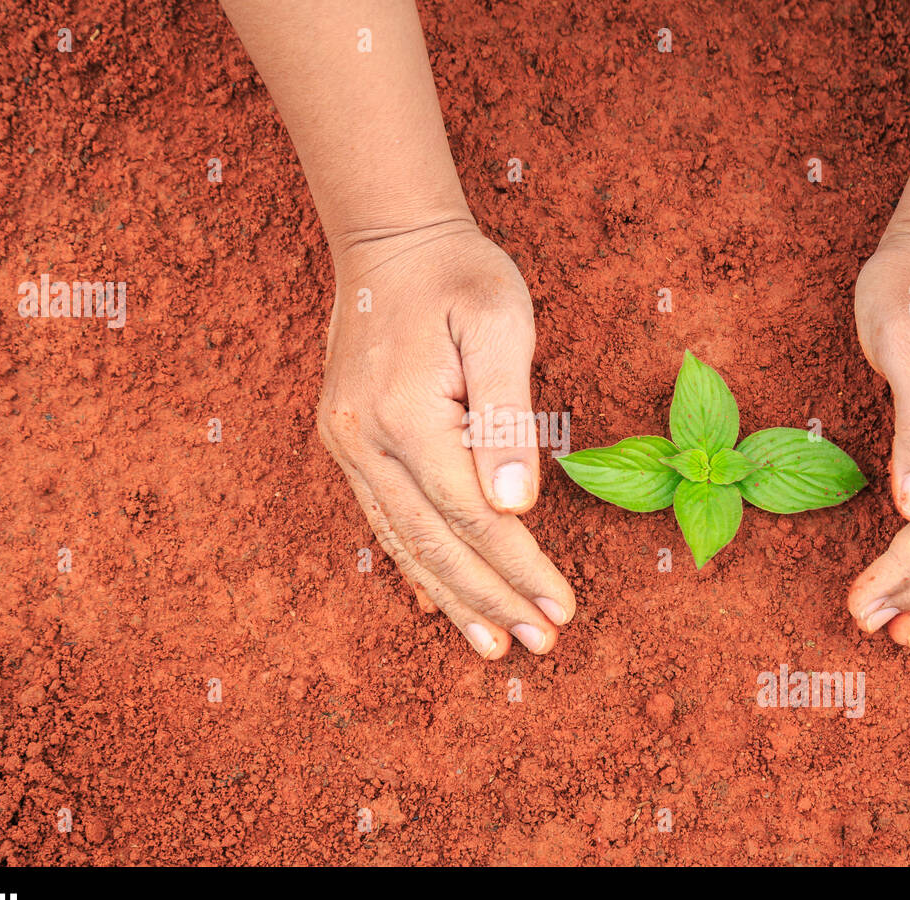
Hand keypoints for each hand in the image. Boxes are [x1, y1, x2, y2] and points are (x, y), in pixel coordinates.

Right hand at [316, 221, 574, 658]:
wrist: (389, 244)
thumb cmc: (459, 277)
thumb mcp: (499, 324)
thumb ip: (507, 416)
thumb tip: (516, 506)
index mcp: (407, 414)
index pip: (473, 515)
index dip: (520, 568)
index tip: (561, 608)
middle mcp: (367, 441)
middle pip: (437, 543)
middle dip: (492, 598)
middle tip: (537, 645)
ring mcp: (350, 447)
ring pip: (405, 542)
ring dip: (453, 598)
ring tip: (492, 645)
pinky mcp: (348, 446)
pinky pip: (384, 521)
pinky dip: (416, 566)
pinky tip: (439, 601)